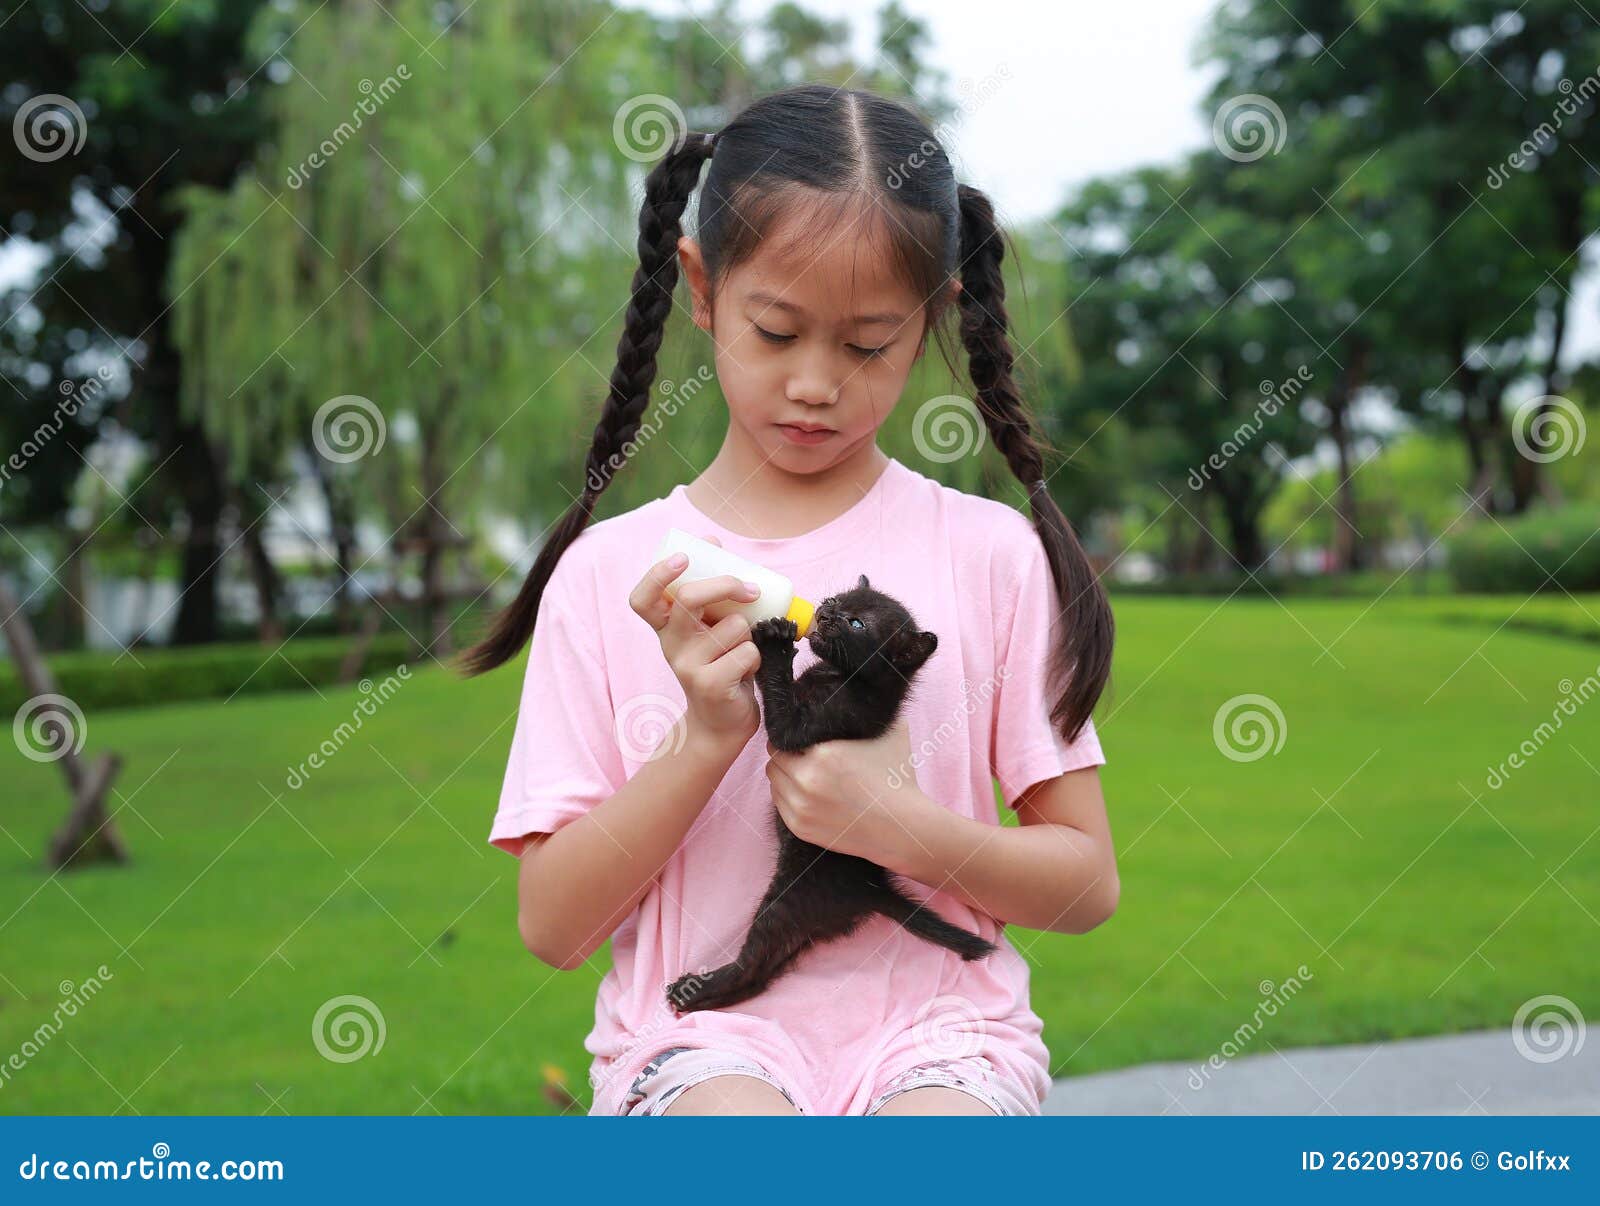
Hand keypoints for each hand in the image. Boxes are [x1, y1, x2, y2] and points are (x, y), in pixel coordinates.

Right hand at [629, 534, 760, 750]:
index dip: (657, 575)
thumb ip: (709, 590)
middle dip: (725, 585)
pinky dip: (756, 657)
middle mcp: (671, 645)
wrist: (721, 723)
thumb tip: (712, 541)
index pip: (643, 598)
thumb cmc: (720, 665)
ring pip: (732, 626)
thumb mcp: (708, 627)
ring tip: (742, 650)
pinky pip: (746, 653)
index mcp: (667, 628)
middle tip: (750, 589)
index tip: (683, 558)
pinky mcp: (710, 686)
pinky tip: (746, 671)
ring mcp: (687, 667)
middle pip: (689, 599)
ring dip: (749, 634)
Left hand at [764, 717, 921, 860]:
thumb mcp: (889, 731)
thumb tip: (854, 684)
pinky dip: (788, 796)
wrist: (901, 828)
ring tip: (807, 774)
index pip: (783, 738)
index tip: (803, 738)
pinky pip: (778, 804)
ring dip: (785, 775)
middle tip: (803, 755)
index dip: (792, 735)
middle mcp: (806, 781)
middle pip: (774, 759)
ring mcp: (801, 807)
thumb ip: (866, 708)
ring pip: (773, 782)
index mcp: (823, 754)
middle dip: (786, 755)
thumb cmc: (897, 778)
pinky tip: (808, 792)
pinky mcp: (800, 827)